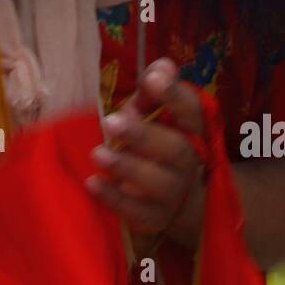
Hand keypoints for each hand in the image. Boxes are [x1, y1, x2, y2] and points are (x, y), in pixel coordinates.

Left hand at [86, 57, 205, 242]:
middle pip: (175, 149)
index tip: (153, 78)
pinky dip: (114, 198)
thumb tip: (161, 66)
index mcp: (192, 130)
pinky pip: (137, 211)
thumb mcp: (157, 114)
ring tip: (97, 154)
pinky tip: (92, 183)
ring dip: (127, 167)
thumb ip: (154, 91)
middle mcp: (189, 162)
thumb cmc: (158, 144)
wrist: (177, 200)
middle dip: (142, 135)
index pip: (191, 111)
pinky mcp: (155, 218)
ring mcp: (174, 193)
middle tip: (111, 122)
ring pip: (157, 183)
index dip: (174, 94)